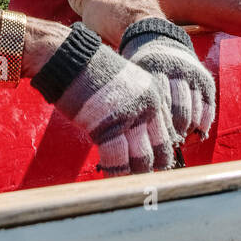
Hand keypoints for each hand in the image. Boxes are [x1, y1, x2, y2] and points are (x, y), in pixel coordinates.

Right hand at [33, 23, 180, 175]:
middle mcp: (148, 106)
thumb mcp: (128, 86)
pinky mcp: (107, 127)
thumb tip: (143, 139)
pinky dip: (115, 171)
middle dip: (153, 166)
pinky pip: (117, 158)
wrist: (71, 59)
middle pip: (161, 149)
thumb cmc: (94, 74)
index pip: (170, 133)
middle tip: (144, 176)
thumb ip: (139, 109)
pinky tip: (111, 175)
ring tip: (129, 181)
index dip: (163, 152)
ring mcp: (129, 117)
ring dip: (135, 173)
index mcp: (155, 95)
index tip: (156, 164)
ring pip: (142, 158)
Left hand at [120, 20, 215, 140]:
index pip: (160, 108)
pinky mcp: (206, 81)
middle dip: (174, 134)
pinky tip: (195, 132)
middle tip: (167, 146)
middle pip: (179, 113)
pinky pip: (208, 109)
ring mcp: (193, 77)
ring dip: (188, 132)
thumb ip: (137, 102)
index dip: (158, 130)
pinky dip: (203, 124)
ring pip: (194, 114)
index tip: (153, 144)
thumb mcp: (135, 78)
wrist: (162, 43)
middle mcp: (176, 72)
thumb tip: (136, 141)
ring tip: (179, 140)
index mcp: (155, 71)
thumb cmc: (143, 72)